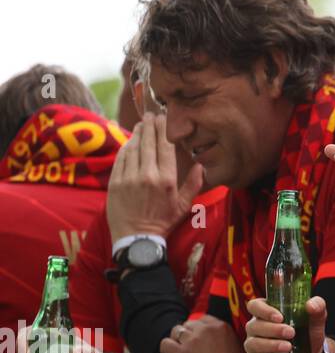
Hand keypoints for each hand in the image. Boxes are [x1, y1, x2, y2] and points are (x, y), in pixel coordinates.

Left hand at [107, 113, 203, 243]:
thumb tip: (201, 165)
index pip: (164, 146)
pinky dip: (126, 147)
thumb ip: (194, 183)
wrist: (137, 238)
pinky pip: (121, 159)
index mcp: (166, 179)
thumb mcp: (184, 205)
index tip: (163, 118)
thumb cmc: (163, 221)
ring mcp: (128, 178)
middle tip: (151, 114)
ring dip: (138, 134)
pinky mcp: (115, 182)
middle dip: (150, 126)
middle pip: (148, 143)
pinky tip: (130, 142)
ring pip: (133, 148)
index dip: (163, 129)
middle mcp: (146, 175)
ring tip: (142, 124)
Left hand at [159, 316, 244, 352]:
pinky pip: (165, 344)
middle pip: (188, 324)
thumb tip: (218, 340)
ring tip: (178, 350)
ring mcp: (192, 341)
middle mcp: (206, 330)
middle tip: (189, 345)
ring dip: (176, 340)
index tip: (198, 336)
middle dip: (187, 333)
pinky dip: (166, 349)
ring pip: (176, 331)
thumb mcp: (237, 346)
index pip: (203, 318)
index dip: (198, 328)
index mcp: (221, 327)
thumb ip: (225, 337)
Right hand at [243, 296, 329, 352]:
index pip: (255, 306)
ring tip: (288, 347)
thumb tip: (310, 305)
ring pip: (254, 345)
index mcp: (266, 313)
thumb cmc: (308, 334)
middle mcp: (255, 329)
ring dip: (271, 346)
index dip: (263, 310)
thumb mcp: (316, 320)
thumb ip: (318, 307)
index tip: (280, 317)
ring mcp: (253, 348)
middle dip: (272, 329)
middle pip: (254, 326)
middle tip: (291, 332)